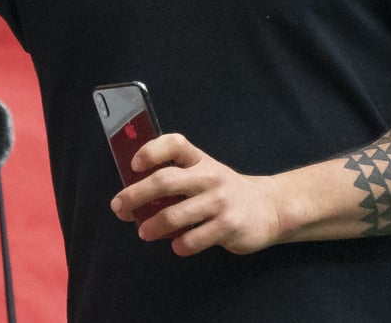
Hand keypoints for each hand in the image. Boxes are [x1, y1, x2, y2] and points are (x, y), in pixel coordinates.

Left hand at [109, 133, 283, 256]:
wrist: (270, 207)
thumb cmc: (225, 191)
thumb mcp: (205, 173)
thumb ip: (177, 177)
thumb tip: (135, 195)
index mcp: (199, 160)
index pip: (174, 144)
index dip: (151, 150)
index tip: (134, 165)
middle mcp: (209, 176)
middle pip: (164, 181)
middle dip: (136, 195)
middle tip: (119, 207)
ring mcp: (219, 202)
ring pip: (175, 215)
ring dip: (153, 226)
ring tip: (143, 232)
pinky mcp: (228, 226)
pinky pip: (194, 239)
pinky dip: (180, 245)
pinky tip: (176, 245)